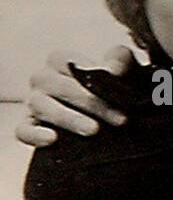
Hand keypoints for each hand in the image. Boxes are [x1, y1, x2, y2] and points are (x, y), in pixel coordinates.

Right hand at [17, 46, 132, 145]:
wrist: (111, 113)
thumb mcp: (122, 69)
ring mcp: (35, 102)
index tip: (116, 89)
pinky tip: (52, 138)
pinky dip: (35, 135)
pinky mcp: (30, 126)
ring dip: (69, 118)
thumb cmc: (111, 86)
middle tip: (118, 118)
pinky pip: (24, 130)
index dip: (91, 74)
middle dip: (91, 103)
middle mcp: (44, 79)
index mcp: (61, 61)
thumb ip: (119, 60)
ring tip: (93, 129)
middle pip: (59, 86)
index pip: (65, 61)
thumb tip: (114, 70)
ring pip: (41, 106)